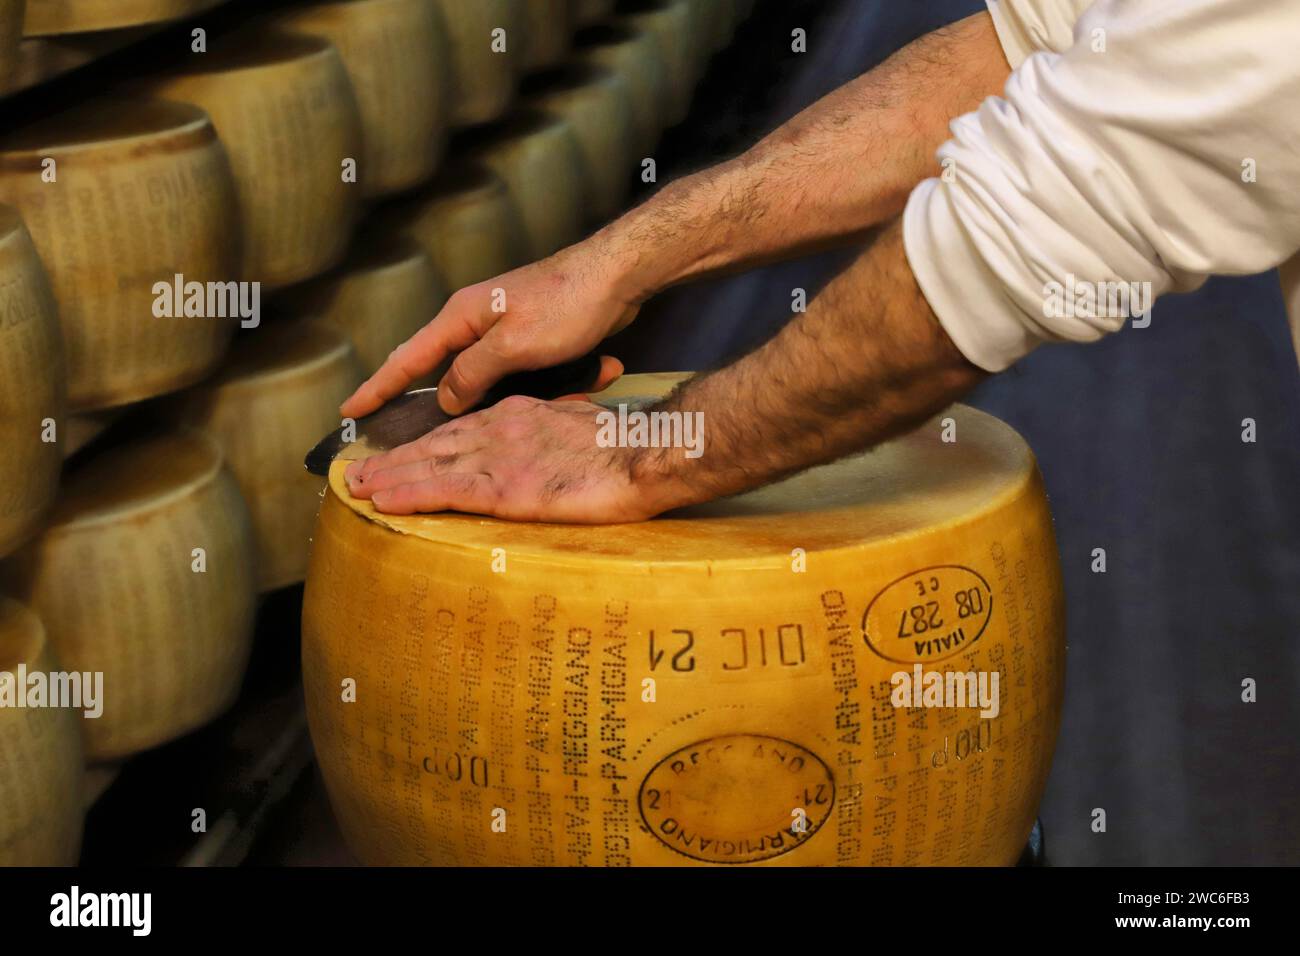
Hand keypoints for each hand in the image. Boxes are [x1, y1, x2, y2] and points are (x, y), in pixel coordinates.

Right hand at [339, 239, 641, 419]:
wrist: (616, 278)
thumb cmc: (566, 304)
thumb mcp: (512, 346)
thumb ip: (473, 373)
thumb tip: (443, 399)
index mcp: (460, 318)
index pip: (406, 359)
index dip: (376, 389)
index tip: (348, 412)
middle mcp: (473, 322)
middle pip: (429, 366)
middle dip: (405, 396)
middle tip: (381, 426)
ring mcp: (500, 329)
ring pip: (468, 373)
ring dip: (456, 400)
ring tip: (430, 429)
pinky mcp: (526, 338)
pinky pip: (500, 372)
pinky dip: (497, 392)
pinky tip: (494, 410)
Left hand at [341, 395, 688, 523]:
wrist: (646, 451)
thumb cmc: (629, 444)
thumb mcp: (585, 425)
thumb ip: (557, 433)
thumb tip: (551, 448)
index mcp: (522, 414)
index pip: (463, 428)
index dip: (428, 443)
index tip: (404, 454)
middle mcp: (501, 428)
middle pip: (436, 444)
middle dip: (395, 459)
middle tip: (360, 472)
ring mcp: (500, 456)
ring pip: (430, 465)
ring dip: (389, 476)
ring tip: (356, 487)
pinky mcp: (505, 486)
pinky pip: (445, 490)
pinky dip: (409, 494)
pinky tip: (383, 501)